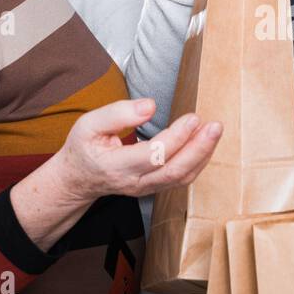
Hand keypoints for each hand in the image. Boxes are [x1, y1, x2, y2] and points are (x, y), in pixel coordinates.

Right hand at [56, 98, 221, 199]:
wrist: (78, 178)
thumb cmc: (83, 148)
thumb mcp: (88, 124)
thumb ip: (118, 113)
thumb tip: (150, 105)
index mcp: (115, 166)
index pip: (153, 155)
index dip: (176, 138)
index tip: (193, 118)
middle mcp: (134, 182)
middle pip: (173, 171)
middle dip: (198, 149)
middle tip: (215, 126)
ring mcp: (146, 188)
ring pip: (181, 178)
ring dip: (202, 155)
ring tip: (214, 132)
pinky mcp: (154, 188)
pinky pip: (181, 179)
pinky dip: (198, 162)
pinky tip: (205, 144)